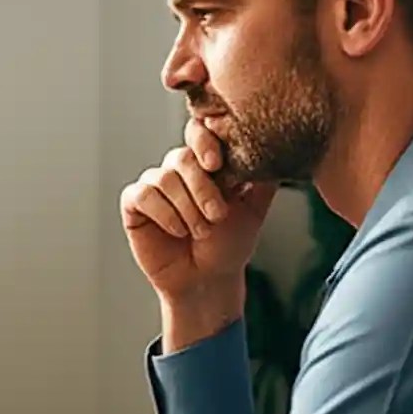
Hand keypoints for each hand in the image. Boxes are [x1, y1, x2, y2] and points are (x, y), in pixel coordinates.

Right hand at [120, 118, 276, 350]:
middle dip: (202, 188)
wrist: (207, 280)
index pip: (200, 133)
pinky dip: (164, 214)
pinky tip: (177, 231)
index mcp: (206, 162)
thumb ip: (262, 179)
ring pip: (164, 178)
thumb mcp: (254, 209)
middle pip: (182, 157)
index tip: (216, 165)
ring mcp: (155, 184)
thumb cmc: (229, 244)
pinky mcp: (135, 203)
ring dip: (186, 208)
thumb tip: (278, 148)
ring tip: (199, 231)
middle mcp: (178, 168)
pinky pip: (143, 195)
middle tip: (217, 216)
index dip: (205, 143)